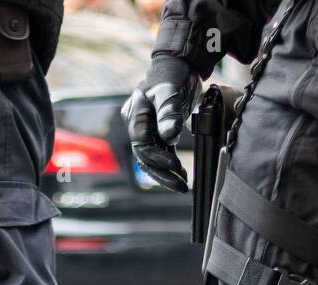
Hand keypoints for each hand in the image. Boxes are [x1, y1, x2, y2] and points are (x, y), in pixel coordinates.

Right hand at [122, 55, 198, 192]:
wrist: (179, 67)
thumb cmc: (172, 75)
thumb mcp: (170, 91)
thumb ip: (169, 113)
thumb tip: (169, 136)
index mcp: (135, 111)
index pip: (141, 142)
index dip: (156, 157)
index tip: (174, 166)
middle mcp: (137, 123)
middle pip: (144, 155)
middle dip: (162, 172)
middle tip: (181, 184)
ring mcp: (146, 129)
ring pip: (151, 158)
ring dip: (166, 173)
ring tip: (182, 184)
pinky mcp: (156, 133)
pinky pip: (160, 154)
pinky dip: (170, 165)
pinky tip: (181, 174)